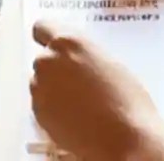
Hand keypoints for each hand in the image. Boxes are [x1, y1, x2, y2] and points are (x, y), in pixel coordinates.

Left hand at [30, 20, 163, 160]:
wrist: (123, 137)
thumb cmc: (125, 100)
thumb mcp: (110, 63)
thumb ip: (85, 55)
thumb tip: (78, 60)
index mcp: (69, 42)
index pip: (43, 27)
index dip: (47, 36)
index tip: (52, 43)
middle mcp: (48, 61)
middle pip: (44, 58)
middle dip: (56, 68)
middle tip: (78, 82)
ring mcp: (39, 88)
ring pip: (41, 83)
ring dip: (54, 89)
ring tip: (81, 103)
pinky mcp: (37, 114)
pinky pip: (42, 104)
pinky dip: (53, 109)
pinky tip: (76, 117)